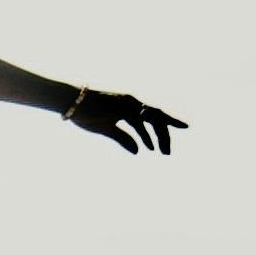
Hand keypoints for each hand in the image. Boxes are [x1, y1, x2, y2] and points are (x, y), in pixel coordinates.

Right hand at [62, 86, 184, 155]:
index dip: (170, 120)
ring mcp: (127, 103)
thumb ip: (123, 139)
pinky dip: (145, 135)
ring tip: (164, 152)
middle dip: (165, 134)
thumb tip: (138, 152)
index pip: (154, 114)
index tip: (186, 126)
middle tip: (168, 152)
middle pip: (157, 116)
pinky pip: (138, 122)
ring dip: (159, 136)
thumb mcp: (107, 129)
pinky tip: (150, 147)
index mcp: (130, 106)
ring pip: (152, 118)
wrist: (70, 102)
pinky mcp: (120, 107)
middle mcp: (132, 102)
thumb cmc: (86, 113)